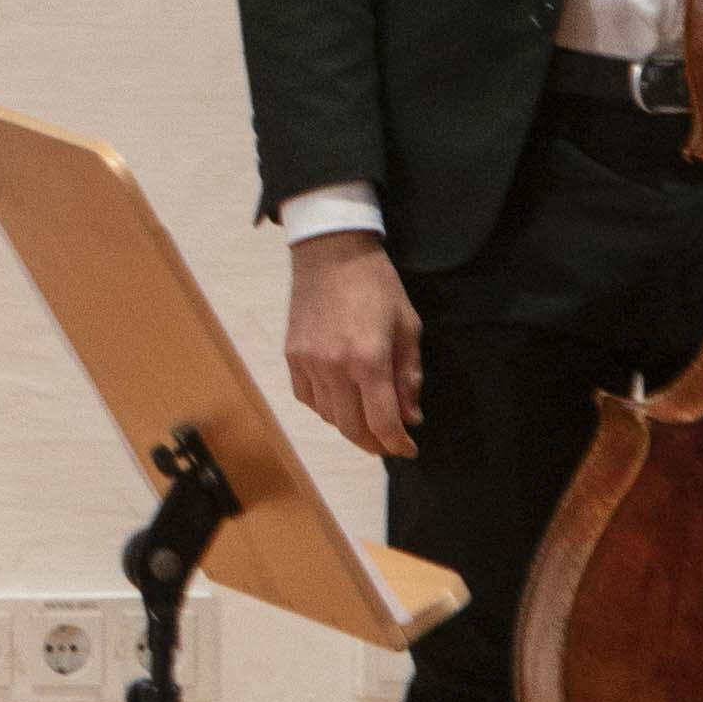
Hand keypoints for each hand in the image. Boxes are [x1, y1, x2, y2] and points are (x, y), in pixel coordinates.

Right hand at [285, 233, 423, 459]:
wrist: (331, 252)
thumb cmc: (377, 284)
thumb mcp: (407, 326)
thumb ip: (409, 376)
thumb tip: (410, 417)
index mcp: (369, 359)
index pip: (382, 421)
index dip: (398, 443)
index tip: (409, 449)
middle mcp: (334, 367)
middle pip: (352, 428)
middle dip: (375, 443)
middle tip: (390, 442)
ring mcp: (308, 363)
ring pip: (329, 417)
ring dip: (351, 427)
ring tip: (368, 422)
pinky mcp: (292, 356)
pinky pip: (308, 399)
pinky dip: (326, 409)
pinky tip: (341, 402)